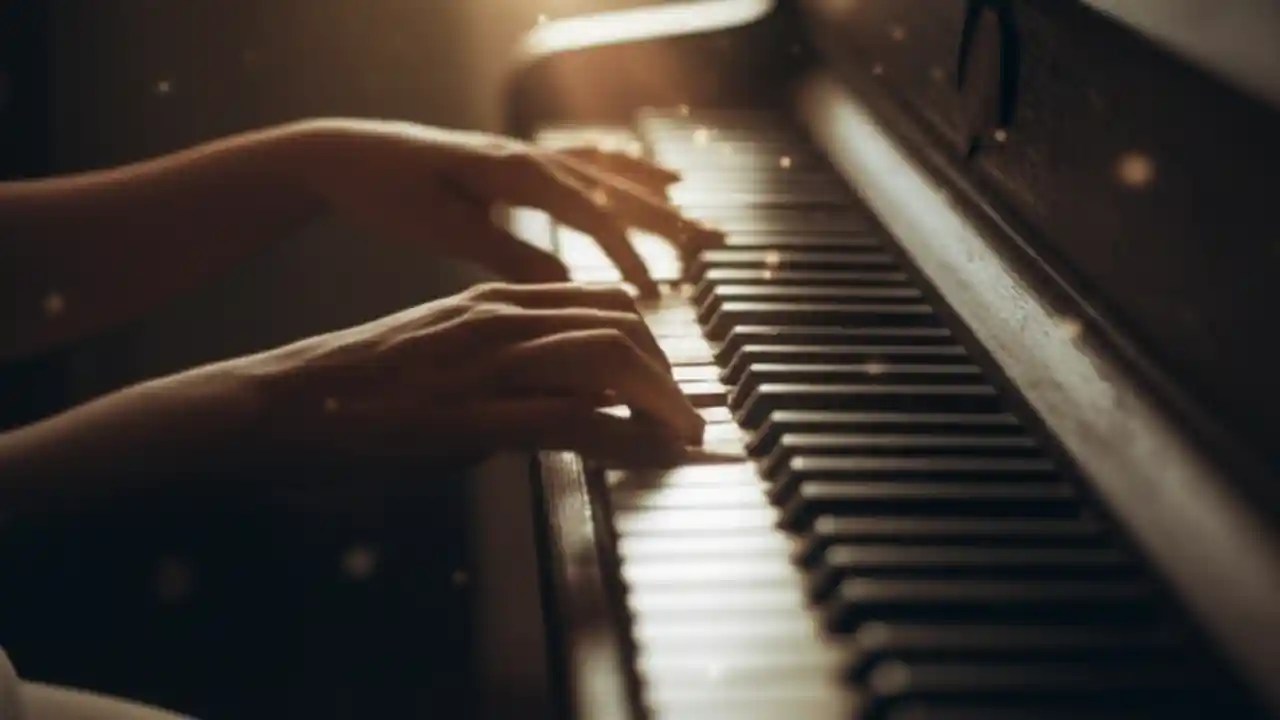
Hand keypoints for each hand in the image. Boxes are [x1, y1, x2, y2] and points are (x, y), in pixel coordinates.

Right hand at [247, 282, 702, 465]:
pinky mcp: (474, 416)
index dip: (653, 339)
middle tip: (689, 417)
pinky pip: (573, 419)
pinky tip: (656, 453)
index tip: (675, 380)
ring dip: (665, 400)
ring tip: (689, 436)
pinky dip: (629, 436)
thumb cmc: (362, 387)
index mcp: (494, 300)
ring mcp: (489, 363)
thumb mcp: (447, 361)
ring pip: (610, 357)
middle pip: (621, 322)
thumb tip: (576, 402)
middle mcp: (501, 318)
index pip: (602, 301)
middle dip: (672, 371)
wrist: (285, 400)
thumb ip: (509, 371)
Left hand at [282, 119, 722, 295]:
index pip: (590, 212)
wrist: (343, 154)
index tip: (654, 290)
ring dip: (652, 195)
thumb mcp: (444, 230)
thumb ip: (508, 252)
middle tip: (715, 242)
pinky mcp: (514, 161)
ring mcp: (524, 153)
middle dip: (666, 216)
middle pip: (613, 186)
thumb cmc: (385, 193)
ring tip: (694, 213)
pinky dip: (619, 171)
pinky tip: (643, 176)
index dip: (627, 251)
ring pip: (605, 173)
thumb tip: (568, 284)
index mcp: (515, 170)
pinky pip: (583, 162)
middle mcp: (529, 155)